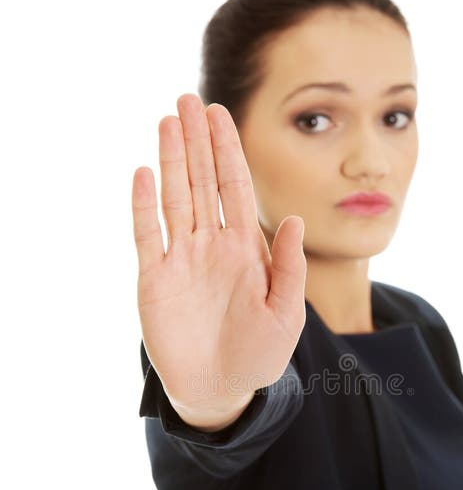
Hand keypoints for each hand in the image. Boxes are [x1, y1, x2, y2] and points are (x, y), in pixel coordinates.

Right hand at [132, 94, 305, 418]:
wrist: (220, 390)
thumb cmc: (257, 356)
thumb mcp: (284, 316)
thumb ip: (288, 268)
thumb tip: (292, 219)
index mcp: (244, 250)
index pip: (235, 189)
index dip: (228, 151)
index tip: (221, 114)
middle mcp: (211, 246)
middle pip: (202, 182)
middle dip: (197, 141)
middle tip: (189, 99)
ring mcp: (181, 260)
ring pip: (175, 198)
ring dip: (172, 159)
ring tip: (168, 120)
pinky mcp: (154, 280)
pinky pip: (147, 235)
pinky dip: (144, 205)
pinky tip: (144, 173)